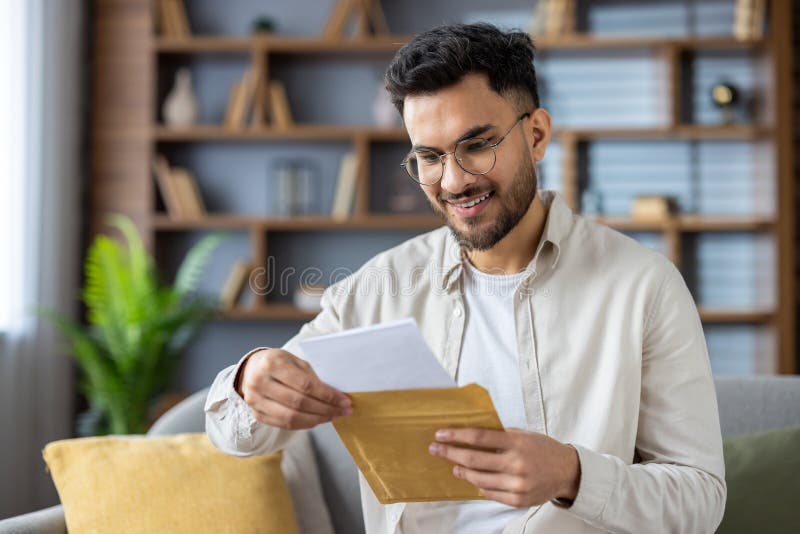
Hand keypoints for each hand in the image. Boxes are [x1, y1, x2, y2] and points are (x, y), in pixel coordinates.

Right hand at [236, 348, 351, 429]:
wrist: (250, 370)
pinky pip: (285, 424)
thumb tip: (335, 395)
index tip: (344, 401)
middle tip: (343, 411)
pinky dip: (304, 424)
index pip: (305, 385)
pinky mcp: (257, 414)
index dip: (327, 395)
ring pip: (292, 417)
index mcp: (272, 364)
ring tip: (332, 416)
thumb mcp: (294, 360)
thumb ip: (311, 376)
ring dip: (317, 419)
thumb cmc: (278, 363)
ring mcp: (256, 401)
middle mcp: (260, 383)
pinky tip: (317, 420)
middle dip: (326, 409)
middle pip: (299, 403)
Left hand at [428, 427, 580, 507]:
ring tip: (454, 465)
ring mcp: (517, 484)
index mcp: (517, 442)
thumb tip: (469, 432)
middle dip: (450, 453)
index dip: (456, 435)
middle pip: (473, 459)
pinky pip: (490, 493)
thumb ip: (500, 435)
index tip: (440, 434)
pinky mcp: (518, 499)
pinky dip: (479, 485)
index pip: (479, 437)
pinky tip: (472, 479)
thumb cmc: (542, 449)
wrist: (566, 471)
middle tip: (435, 449)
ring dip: (462, 471)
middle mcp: (516, 464)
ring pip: (478, 478)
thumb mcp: (523, 435)